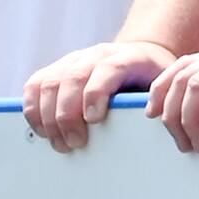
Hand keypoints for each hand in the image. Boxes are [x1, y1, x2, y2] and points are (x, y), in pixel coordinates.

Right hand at [24, 38, 177, 151]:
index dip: (96, 93)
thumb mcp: (165, 87)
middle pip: (73, 78)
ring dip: (48, 116)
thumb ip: (157, 101)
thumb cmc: (154, 79)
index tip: (93, 120)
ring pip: (49, 82)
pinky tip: (42, 129)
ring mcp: (74, 59)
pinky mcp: (57, 68)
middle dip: (68, 114)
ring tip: (59, 142)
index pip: (108, 70)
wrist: (143, 54)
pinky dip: (33, 108)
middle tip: (75, 143)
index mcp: (128, 57)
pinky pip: (35, 84)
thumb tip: (147, 124)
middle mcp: (97, 54)